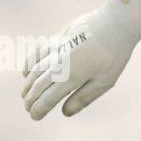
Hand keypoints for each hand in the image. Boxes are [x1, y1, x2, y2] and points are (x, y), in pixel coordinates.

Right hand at [21, 0, 140, 119]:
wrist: (115, 23)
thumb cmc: (114, 56)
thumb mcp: (104, 82)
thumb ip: (83, 98)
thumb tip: (64, 113)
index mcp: (72, 77)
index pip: (47, 98)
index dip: (39, 109)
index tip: (34, 117)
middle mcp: (59, 63)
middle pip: (37, 85)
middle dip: (30, 99)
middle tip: (28, 109)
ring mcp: (56, 49)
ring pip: (34, 69)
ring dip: (28, 84)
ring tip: (25, 94)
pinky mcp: (57, 38)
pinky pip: (36, 53)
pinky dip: (29, 64)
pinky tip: (27, 71)